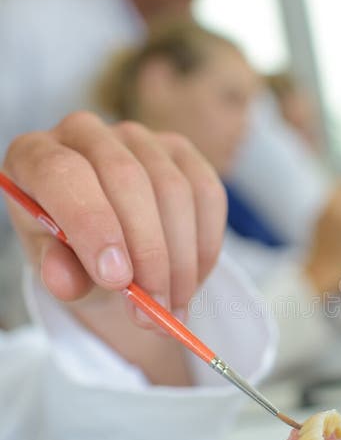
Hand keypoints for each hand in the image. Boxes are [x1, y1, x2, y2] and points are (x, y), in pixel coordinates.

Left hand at [3, 113, 225, 382]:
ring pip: (173, 190)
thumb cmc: (67, 253)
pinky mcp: (180, 150)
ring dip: (180, 260)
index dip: (92, 225)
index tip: (116, 279)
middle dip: (147, 252)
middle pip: (126, 179)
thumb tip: (67, 283)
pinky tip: (190, 282)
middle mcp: (84, 131)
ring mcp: (137, 138)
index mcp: (34, 155)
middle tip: (153, 307)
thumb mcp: (54, 267)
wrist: (101, 246)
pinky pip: (207, 195)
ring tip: (171, 307)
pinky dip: (204, 247)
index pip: (62, 173)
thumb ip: (56, 272)